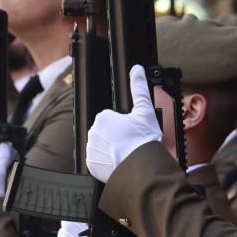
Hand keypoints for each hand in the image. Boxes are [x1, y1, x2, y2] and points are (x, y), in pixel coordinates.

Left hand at [84, 65, 163, 181]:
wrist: (141, 167)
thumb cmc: (143, 140)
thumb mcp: (145, 111)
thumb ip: (139, 88)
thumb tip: (137, 70)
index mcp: (103, 117)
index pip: (112, 118)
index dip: (124, 125)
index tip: (132, 132)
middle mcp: (93, 132)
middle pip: (106, 132)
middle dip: (116, 137)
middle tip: (131, 143)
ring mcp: (91, 149)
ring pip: (102, 146)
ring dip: (111, 149)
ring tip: (126, 153)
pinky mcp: (92, 164)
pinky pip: (98, 161)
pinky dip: (107, 162)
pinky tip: (119, 161)